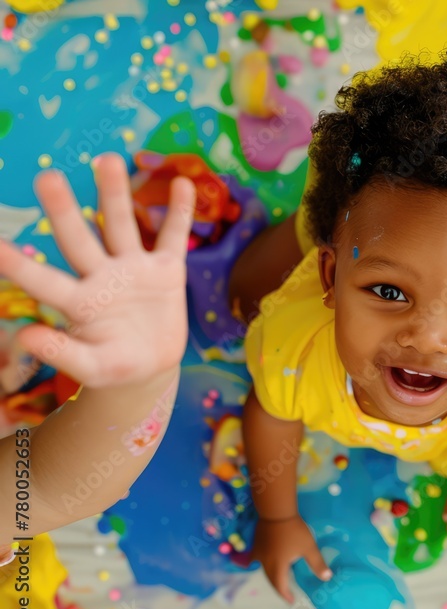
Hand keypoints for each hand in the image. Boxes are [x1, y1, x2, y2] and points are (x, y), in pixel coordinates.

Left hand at [0, 153, 194, 387]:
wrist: (149, 367)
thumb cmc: (113, 367)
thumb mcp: (91, 368)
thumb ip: (62, 354)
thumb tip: (25, 336)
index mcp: (78, 302)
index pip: (44, 280)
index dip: (19, 266)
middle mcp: (101, 276)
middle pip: (79, 239)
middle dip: (63, 210)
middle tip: (47, 178)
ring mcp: (134, 269)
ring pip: (121, 226)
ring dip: (114, 194)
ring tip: (108, 159)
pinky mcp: (166, 270)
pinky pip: (173, 236)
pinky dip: (180, 213)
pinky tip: (183, 184)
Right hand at [251, 515, 331, 602]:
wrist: (277, 512)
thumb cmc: (294, 531)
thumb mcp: (309, 547)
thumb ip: (317, 563)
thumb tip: (327, 578)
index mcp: (278, 567)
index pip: (280, 586)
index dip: (286, 595)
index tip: (292, 600)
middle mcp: (265, 564)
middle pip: (271, 580)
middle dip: (279, 588)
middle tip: (287, 592)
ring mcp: (259, 554)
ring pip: (264, 571)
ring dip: (272, 578)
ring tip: (280, 580)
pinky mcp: (256, 545)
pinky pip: (258, 561)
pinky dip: (264, 566)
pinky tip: (267, 563)